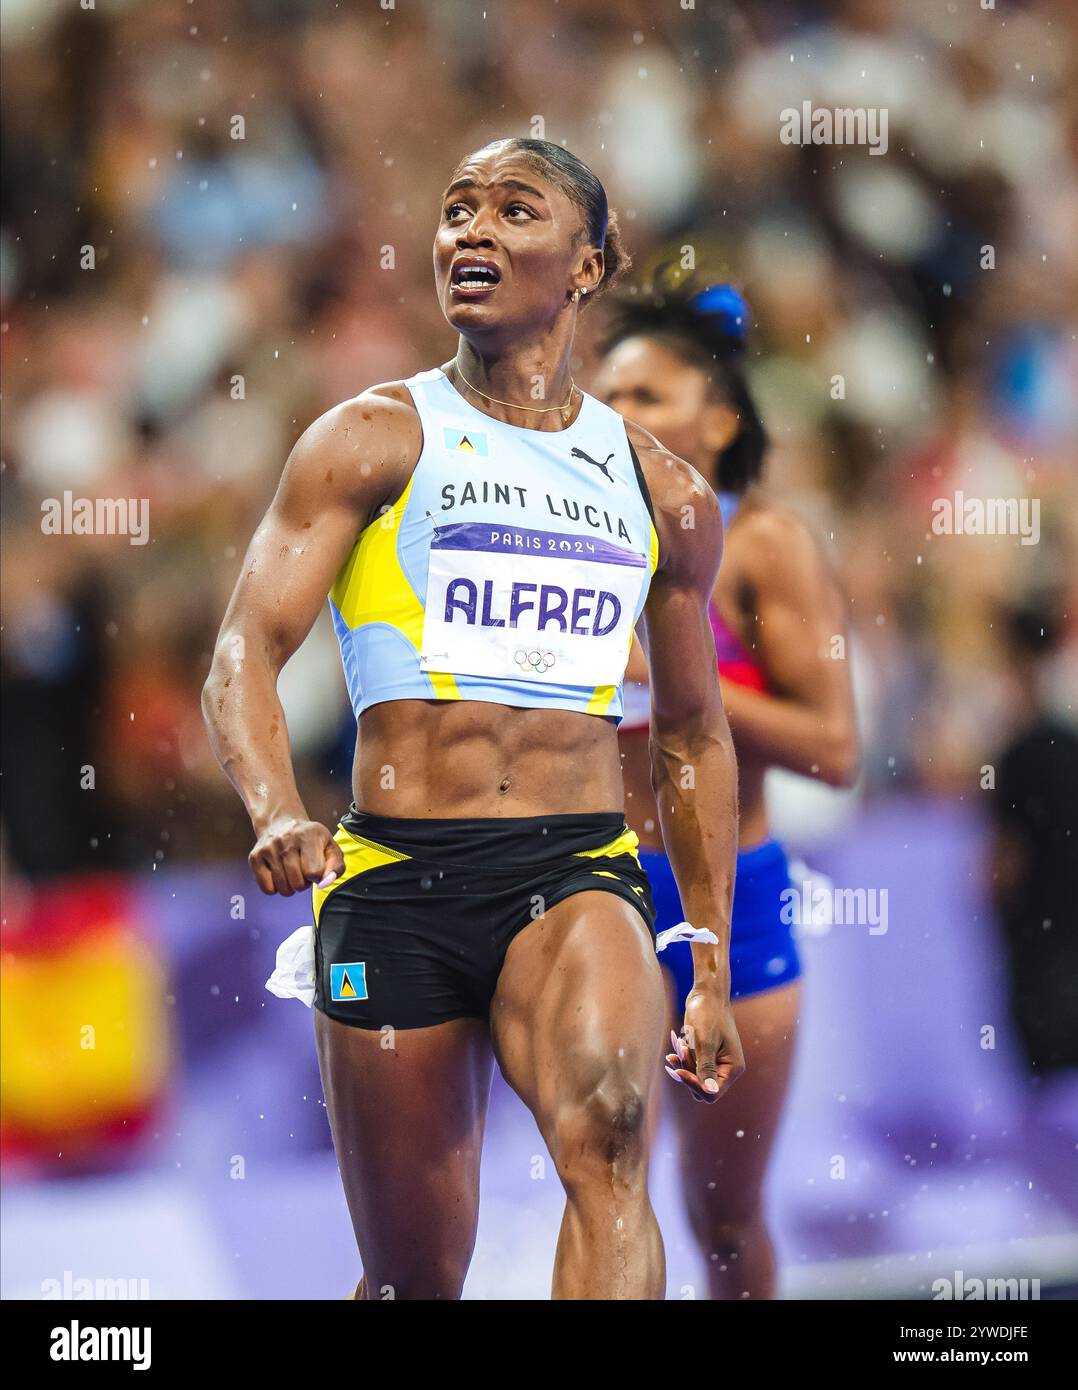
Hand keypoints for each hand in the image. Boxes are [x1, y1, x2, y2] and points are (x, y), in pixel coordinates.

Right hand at [249, 817, 344, 896]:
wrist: (281, 823)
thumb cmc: (310, 840)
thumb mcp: (330, 847)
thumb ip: (336, 867)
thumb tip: (324, 884)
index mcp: (308, 835)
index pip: (314, 872)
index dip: (317, 876)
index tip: (315, 866)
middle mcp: (286, 839)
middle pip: (298, 883)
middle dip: (304, 883)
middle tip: (302, 870)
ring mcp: (268, 848)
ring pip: (283, 888)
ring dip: (290, 887)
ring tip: (292, 872)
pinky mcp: (255, 857)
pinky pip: (267, 889)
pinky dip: (275, 888)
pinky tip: (279, 874)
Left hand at [665, 987, 744, 1102]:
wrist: (706, 993)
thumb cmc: (707, 1014)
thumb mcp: (705, 1042)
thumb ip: (706, 1068)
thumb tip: (711, 1093)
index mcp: (733, 1068)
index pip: (712, 1092)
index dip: (694, 1085)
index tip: (679, 1071)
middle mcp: (727, 1068)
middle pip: (702, 1088)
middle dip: (687, 1073)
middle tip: (679, 1053)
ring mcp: (717, 1062)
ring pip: (695, 1077)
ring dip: (683, 1064)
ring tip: (679, 1044)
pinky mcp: (707, 1055)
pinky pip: (692, 1066)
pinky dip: (683, 1057)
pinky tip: (677, 1042)